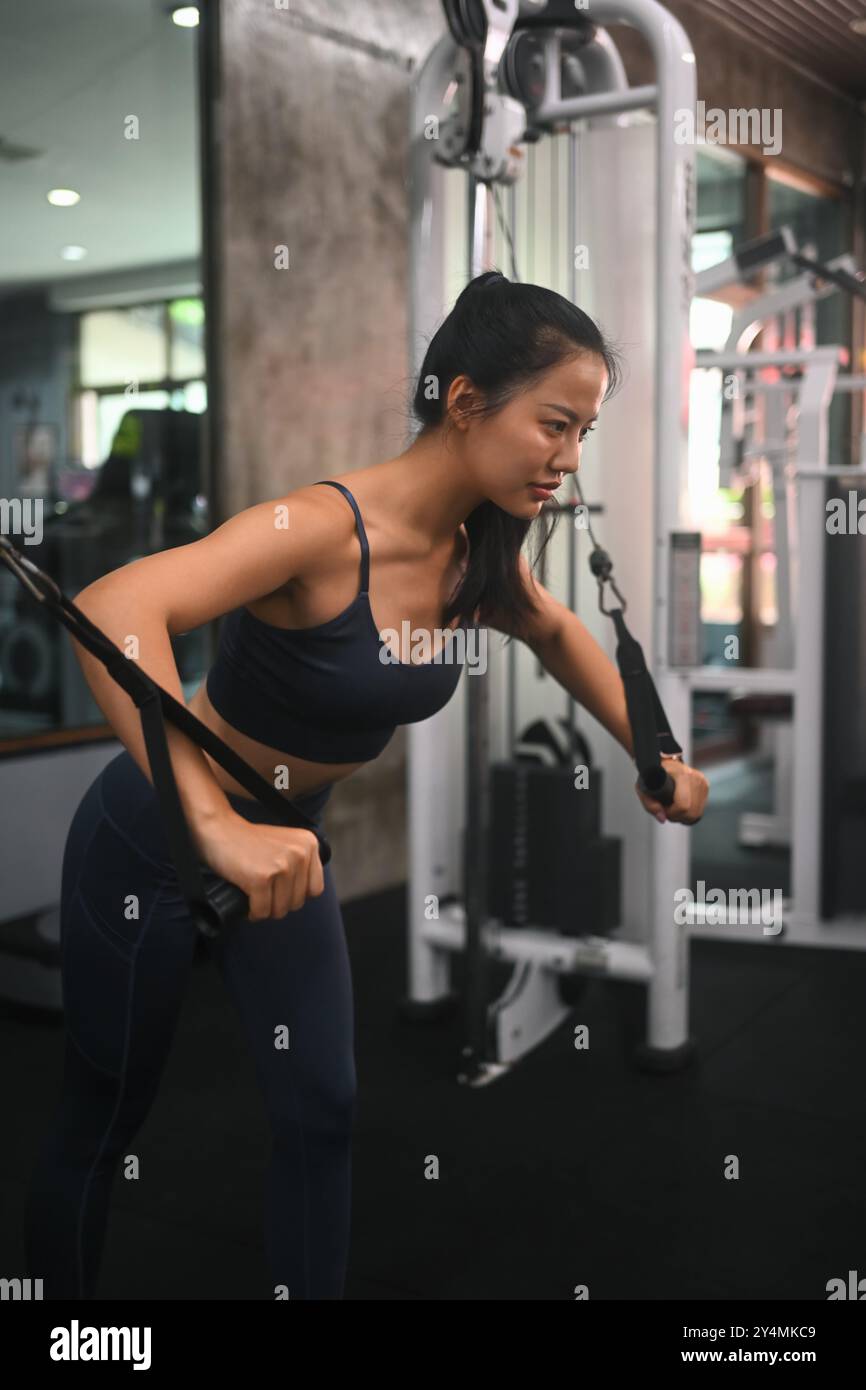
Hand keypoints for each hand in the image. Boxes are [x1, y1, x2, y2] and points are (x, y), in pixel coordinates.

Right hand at [193, 811, 324, 920]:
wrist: (219, 828)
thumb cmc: (249, 841)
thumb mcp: (286, 844)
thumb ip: (300, 863)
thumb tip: (304, 897)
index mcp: (309, 844)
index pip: (315, 889)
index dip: (295, 895)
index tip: (279, 891)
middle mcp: (300, 854)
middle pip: (297, 902)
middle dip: (278, 904)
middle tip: (263, 895)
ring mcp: (281, 866)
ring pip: (279, 910)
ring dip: (265, 910)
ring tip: (254, 898)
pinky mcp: (260, 878)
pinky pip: (261, 911)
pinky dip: (252, 913)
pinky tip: (246, 903)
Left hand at [635, 758, 708, 825]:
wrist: (665, 763)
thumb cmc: (653, 774)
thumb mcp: (644, 787)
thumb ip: (650, 805)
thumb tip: (662, 819)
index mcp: (682, 775)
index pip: (683, 805)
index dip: (671, 813)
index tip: (663, 808)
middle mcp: (696, 778)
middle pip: (691, 812)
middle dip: (677, 817)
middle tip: (666, 810)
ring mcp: (703, 782)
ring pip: (696, 814)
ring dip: (683, 817)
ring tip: (672, 808)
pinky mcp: (706, 786)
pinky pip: (699, 811)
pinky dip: (689, 813)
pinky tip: (680, 806)